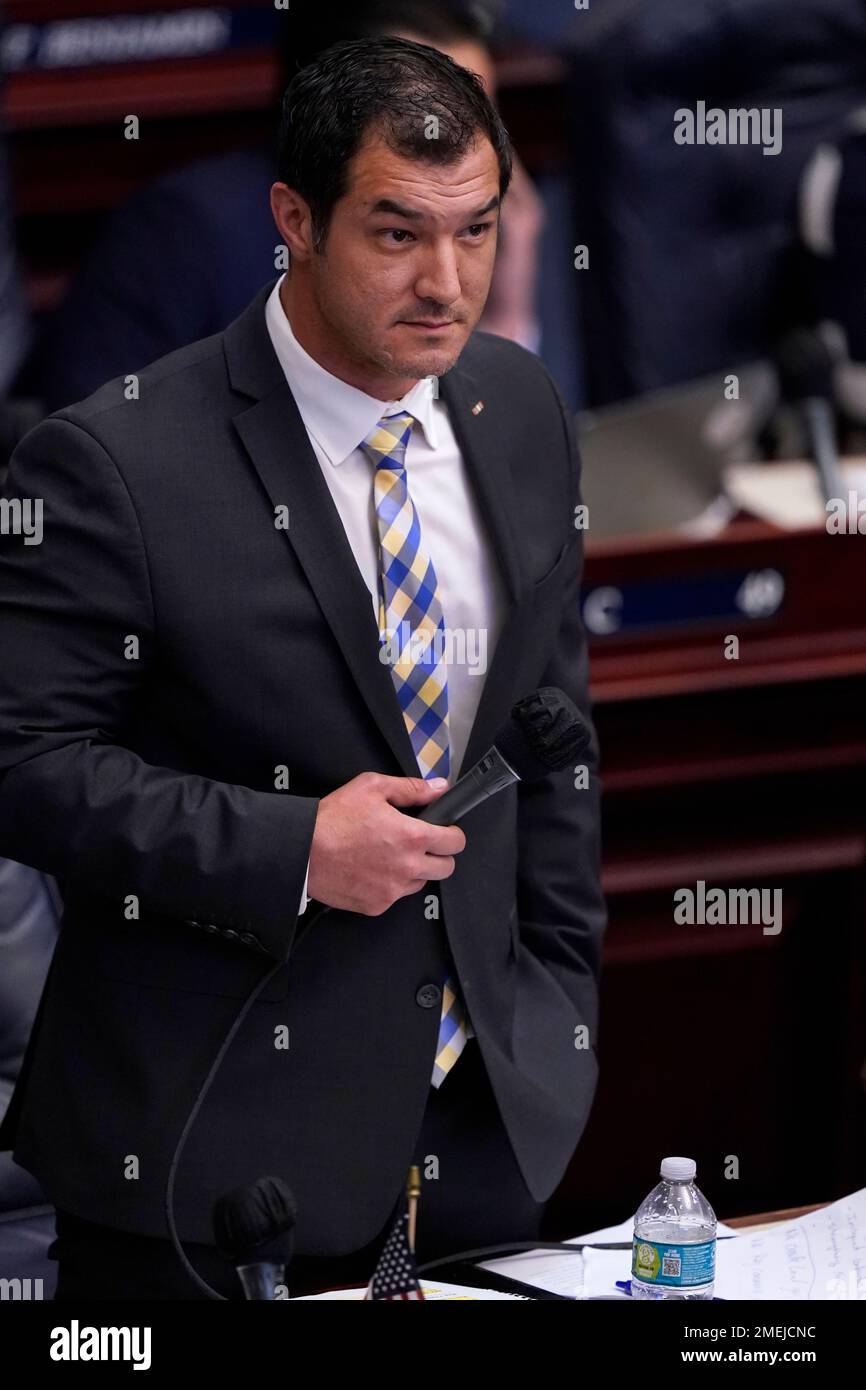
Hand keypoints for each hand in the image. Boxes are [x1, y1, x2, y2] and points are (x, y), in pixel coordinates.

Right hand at [306, 772, 465, 914]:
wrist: (302, 851)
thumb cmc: (333, 819)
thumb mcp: (372, 787)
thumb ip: (411, 788)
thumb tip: (438, 788)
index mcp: (412, 836)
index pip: (456, 842)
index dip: (452, 834)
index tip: (445, 831)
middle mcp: (407, 866)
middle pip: (447, 868)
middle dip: (438, 854)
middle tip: (420, 843)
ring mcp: (393, 889)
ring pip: (421, 882)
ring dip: (414, 870)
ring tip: (390, 855)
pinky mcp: (377, 904)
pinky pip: (396, 896)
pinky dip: (390, 884)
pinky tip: (374, 869)